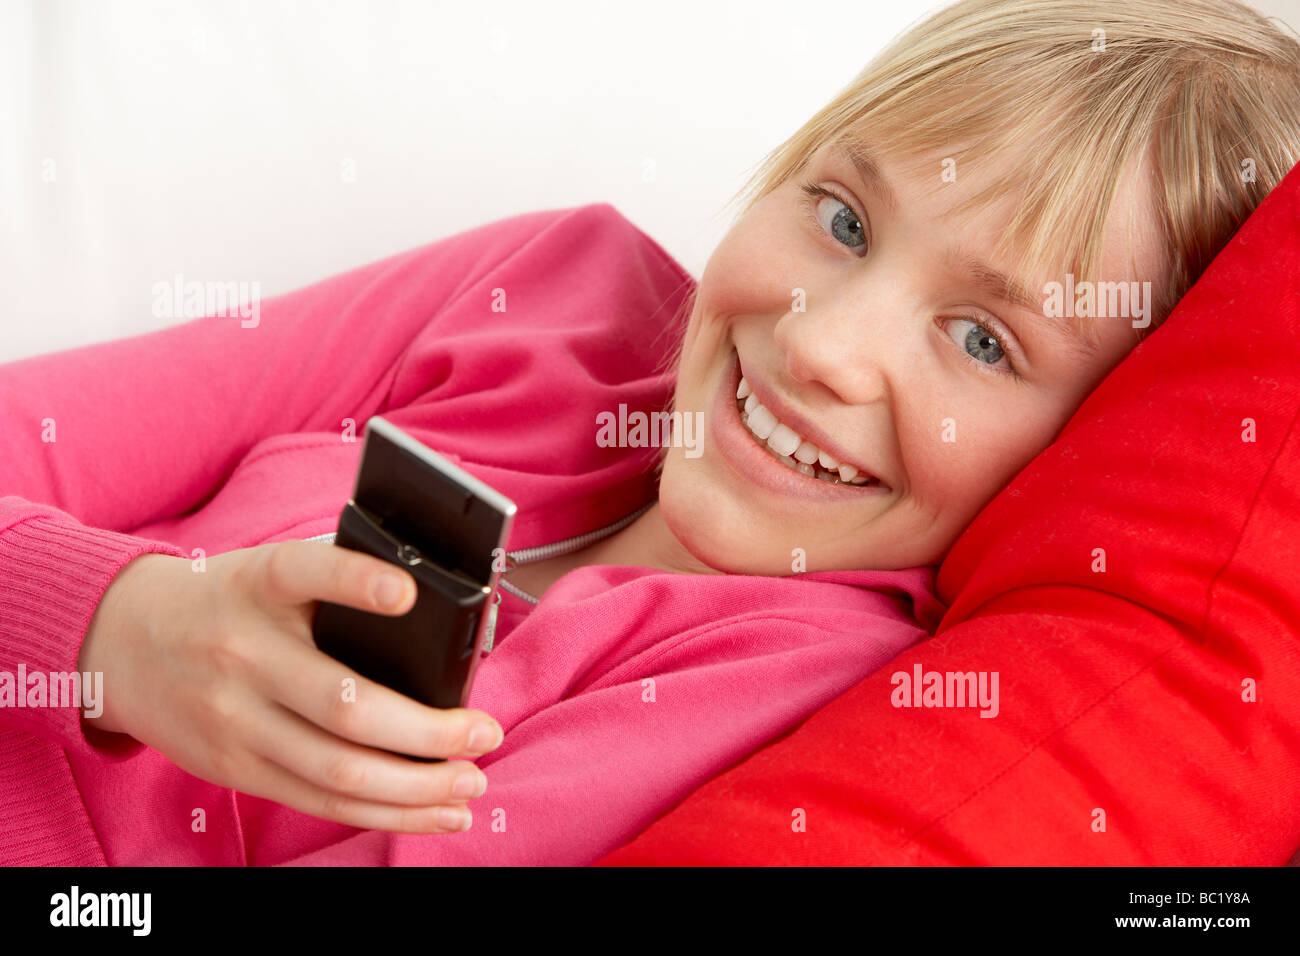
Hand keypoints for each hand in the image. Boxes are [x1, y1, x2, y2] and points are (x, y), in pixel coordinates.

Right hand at [78, 540, 503, 833]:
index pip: (306, 573)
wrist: (123, 641)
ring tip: (471, 785)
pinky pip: (320, 800)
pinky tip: (434, 811)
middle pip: (345, 707)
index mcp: (260, 586)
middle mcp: (244, 653)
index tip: (407, 593)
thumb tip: (437, 611)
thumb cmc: (228, 600)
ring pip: (337, 770)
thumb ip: (336, 581)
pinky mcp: (235, 767)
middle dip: (428, 732)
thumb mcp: (268, 571)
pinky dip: (385, 812)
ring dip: (417, 787)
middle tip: (485, 734)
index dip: (357, 582)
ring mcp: (236, 719)